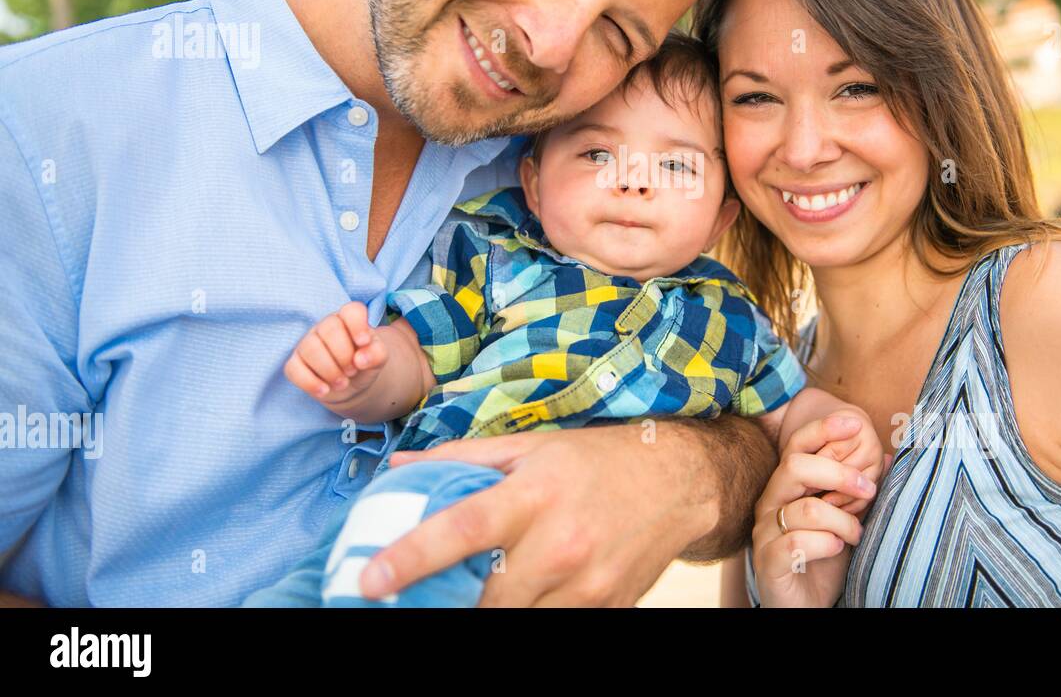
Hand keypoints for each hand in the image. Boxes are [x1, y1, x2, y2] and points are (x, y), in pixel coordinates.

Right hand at [284, 301, 388, 402]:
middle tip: (353, 371)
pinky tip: (325, 390)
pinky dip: (310, 383)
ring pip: (310, 348)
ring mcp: (306, 343)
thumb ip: (377, 354)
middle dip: (344, 355)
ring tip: (343, 383)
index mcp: (349, 319)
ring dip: (330, 370)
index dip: (358, 326)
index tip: (364, 343)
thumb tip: (361, 359)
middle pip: (330, 330)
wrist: (351, 384)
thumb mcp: (378, 358)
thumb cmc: (365, 363)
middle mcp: (325, 327)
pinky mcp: (295, 364)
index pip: (351, 311)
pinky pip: (293, 369)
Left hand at [357, 423, 719, 605]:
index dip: (410, 559)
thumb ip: (461, 460)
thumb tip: (400, 470)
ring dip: (488, 614)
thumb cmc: (596, 460)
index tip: (369, 581)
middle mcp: (561, 543)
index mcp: (534, 495)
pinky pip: (554, 628)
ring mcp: (587, 584)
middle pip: (484, 598)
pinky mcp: (607, 610)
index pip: (461, 531)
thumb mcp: (529, 446)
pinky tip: (523, 597)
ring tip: (472, 598)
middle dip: (445, 605)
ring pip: (516, 623)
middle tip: (416, 600)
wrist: (677, 481)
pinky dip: (530, 616)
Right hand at [751, 413, 883, 607]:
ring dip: (843, 521)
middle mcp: (770, 503)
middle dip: (839, 473)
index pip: (796, 446)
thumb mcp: (846, 520)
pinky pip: (797, 544)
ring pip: (806, 509)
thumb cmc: (824, 559)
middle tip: (869, 489)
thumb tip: (886, 455)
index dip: (822, 429)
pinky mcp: (768, 562)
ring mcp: (765, 532)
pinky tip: (837, 550)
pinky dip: (827, 545)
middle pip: (795, 466)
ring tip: (856, 535)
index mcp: (786, 487)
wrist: (804, 605)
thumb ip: (859, 491)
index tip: (854, 422)